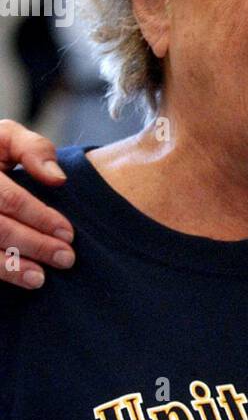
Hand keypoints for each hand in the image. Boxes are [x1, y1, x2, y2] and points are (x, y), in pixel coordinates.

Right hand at [0, 120, 74, 288]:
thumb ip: (32, 149)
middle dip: (34, 245)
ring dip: (11, 268)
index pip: (9, 199)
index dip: (40, 217)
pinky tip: (16, 281)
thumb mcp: (5, 138)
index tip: (68, 233)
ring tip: (40, 279)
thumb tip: (58, 179)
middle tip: (66, 259)